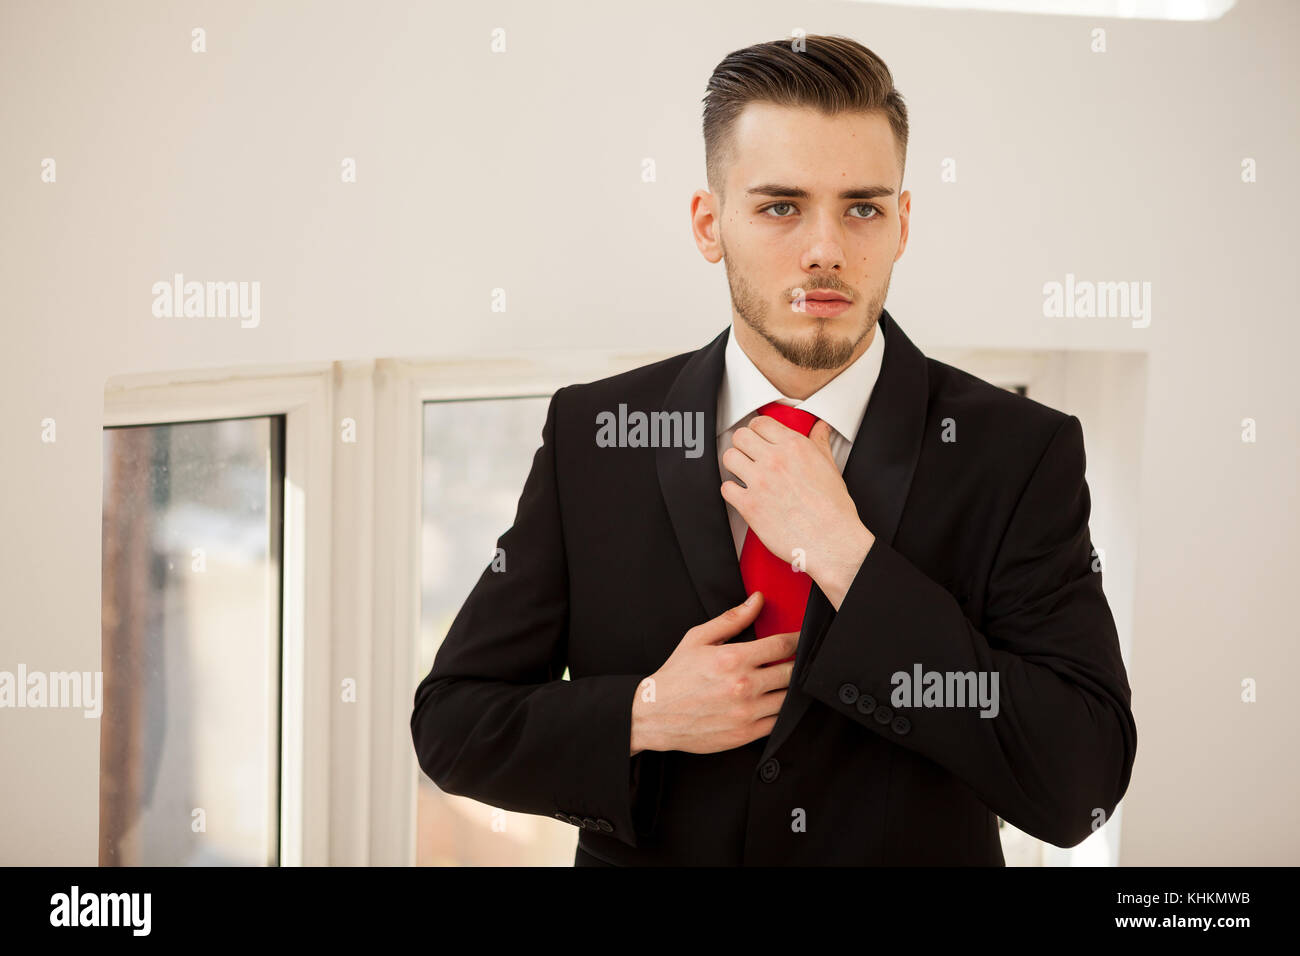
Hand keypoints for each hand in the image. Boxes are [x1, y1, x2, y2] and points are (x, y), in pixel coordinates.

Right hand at [630, 592, 796, 754]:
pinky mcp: (746, 734)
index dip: (798, 639)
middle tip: (795, 660)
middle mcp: (743, 686)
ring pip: (789, 698)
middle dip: (797, 663)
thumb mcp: (697, 638)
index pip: (782, 645)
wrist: (655, 715)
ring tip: (783, 681)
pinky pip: (778, 721)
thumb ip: (731, 619)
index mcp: (733, 659)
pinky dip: (780, 711)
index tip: (802, 638)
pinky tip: (772, 701)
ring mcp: (747, 713)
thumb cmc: (675, 676)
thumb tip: (757, 600)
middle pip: (791, 672)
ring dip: (790, 688)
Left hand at [721, 416, 874, 608]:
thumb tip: (820, 428)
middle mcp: (774, 460)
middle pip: (740, 436)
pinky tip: (743, 494)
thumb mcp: (830, 467)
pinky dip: (732, 491)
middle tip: (748, 454)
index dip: (757, 430)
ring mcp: (759, 482)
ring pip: (729, 458)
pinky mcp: (749, 505)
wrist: (831, 540)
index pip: (760, 423)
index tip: (757, 438)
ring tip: (743, 473)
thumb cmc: (833, 509)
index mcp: (794, 447)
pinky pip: (726, 488)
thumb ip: (820, 443)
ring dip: (734, 464)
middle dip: (743, 444)